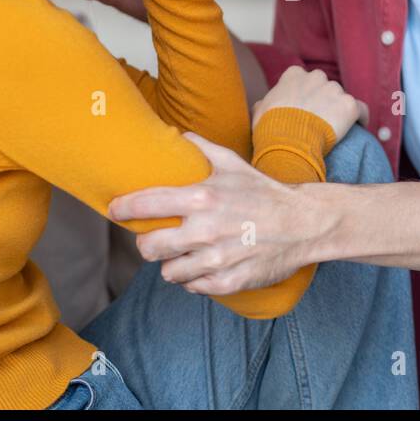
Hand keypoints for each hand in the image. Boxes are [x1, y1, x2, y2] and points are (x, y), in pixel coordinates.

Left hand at [108, 133, 320, 293]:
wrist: (304, 223)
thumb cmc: (265, 191)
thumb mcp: (233, 163)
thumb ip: (201, 148)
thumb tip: (175, 133)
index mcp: (202, 197)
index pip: (146, 205)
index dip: (123, 208)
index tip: (115, 210)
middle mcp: (205, 230)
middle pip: (149, 247)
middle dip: (148, 243)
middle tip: (155, 238)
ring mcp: (217, 259)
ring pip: (168, 272)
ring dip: (173, 264)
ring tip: (185, 253)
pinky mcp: (229, 281)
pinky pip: (194, 287)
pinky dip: (195, 279)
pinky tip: (204, 265)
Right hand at [251, 65, 367, 141]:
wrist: (288, 142)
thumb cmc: (270, 128)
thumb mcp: (259, 111)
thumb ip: (264, 102)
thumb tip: (262, 105)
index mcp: (294, 74)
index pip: (303, 78)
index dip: (305, 93)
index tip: (304, 106)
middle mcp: (316, 77)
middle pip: (325, 86)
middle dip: (324, 99)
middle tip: (320, 119)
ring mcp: (335, 90)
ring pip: (341, 98)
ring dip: (339, 110)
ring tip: (334, 128)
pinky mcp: (350, 105)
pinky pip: (361, 109)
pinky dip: (361, 117)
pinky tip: (359, 126)